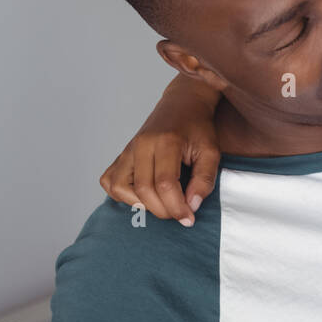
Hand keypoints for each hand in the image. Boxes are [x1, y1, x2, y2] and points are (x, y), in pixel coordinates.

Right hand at [98, 77, 221, 224]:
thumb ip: (204, 179)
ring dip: (140, 204)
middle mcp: (142, 145)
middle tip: (180, 214)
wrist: (183, 103)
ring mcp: (128, 149)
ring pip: (119, 186)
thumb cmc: (198, 127)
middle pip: (143, 189)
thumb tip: (192, 205)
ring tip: (161, 204)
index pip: (165, 184)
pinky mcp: (122, 154)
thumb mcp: (211, 151)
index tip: (189, 218)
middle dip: (163, 210)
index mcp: (166, 142)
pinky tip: (142, 196)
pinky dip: (121, 194)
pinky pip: (110, 180)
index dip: (177, 207)